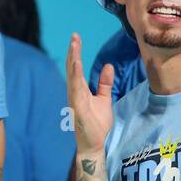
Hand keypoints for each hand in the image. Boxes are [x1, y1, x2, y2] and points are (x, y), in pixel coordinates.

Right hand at [65, 33, 113, 155]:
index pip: (77, 68)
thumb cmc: (96, 124)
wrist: (93, 145)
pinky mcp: (78, 108)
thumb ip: (104, 84)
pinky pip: (75, 90)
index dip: (76, 53)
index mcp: (79, 90)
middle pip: (72, 69)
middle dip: (72, 52)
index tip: (76, 38)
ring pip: (72, 77)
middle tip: (74, 36)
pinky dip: (75, 77)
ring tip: (73, 46)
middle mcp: (74, 93)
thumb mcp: (104, 100)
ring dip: (72, 61)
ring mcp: (75, 100)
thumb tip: (108, 66)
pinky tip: (76, 66)